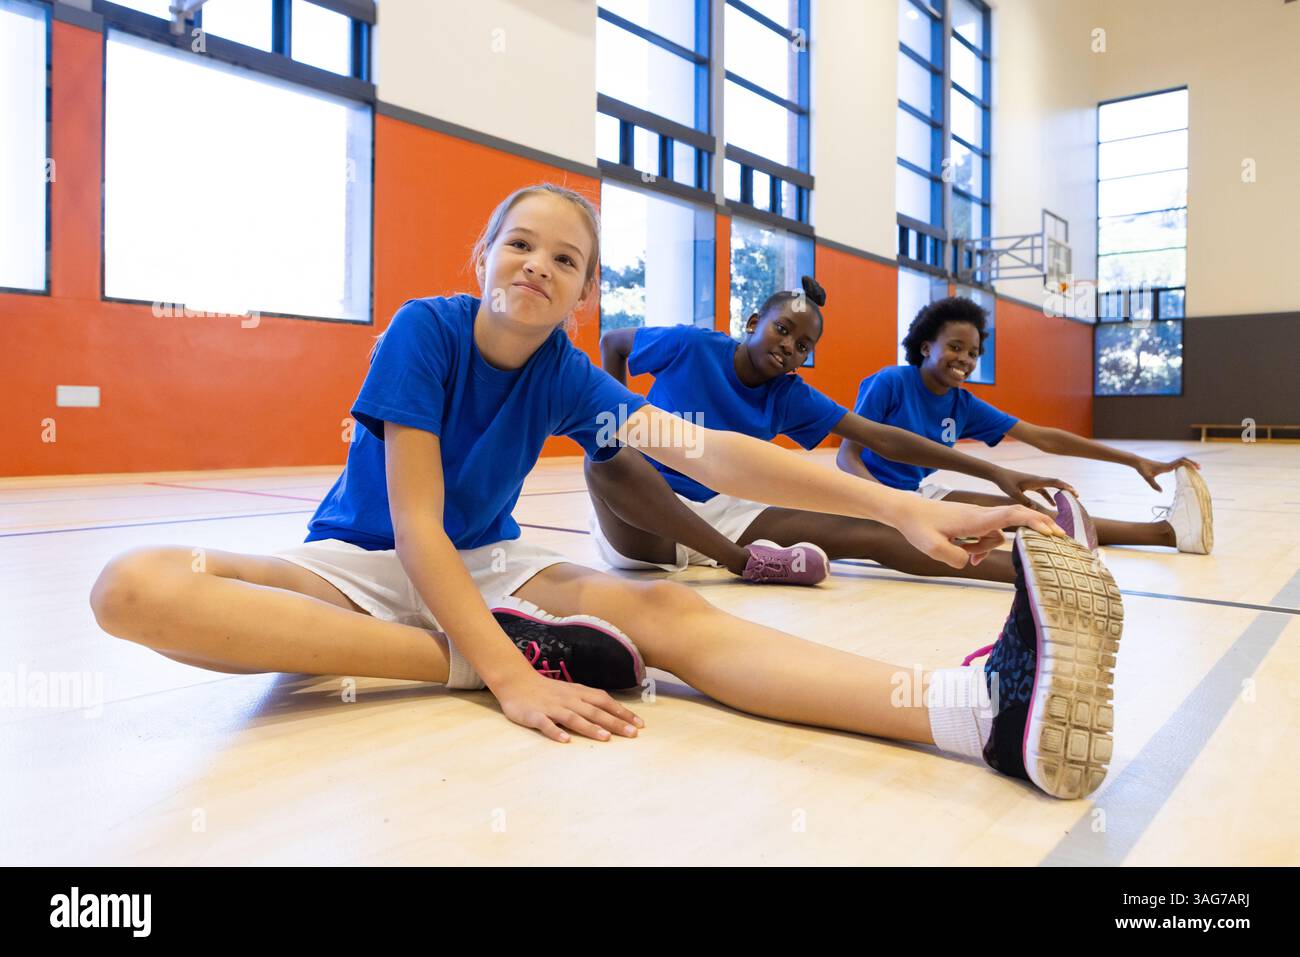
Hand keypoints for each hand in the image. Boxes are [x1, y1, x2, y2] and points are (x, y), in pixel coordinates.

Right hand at [491, 671, 642, 742]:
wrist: (516, 681)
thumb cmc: (547, 690)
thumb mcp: (571, 691)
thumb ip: (589, 701)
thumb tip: (613, 712)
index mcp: (579, 693)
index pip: (605, 702)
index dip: (622, 712)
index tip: (640, 724)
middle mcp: (568, 699)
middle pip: (594, 711)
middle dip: (615, 722)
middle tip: (632, 734)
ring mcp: (552, 708)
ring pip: (574, 717)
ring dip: (590, 727)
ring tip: (606, 738)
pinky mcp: (535, 715)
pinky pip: (546, 724)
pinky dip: (556, 732)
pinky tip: (565, 741)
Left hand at [895, 496, 1066, 568]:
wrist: (906, 511)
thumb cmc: (919, 527)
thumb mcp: (934, 549)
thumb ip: (957, 559)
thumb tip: (972, 563)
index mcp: (975, 519)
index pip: (1011, 515)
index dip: (1033, 521)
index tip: (1051, 530)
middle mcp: (980, 515)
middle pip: (1015, 519)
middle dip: (1036, 527)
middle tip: (1060, 537)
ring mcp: (977, 517)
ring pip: (995, 535)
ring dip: (987, 547)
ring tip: (968, 554)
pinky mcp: (971, 522)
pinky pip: (985, 535)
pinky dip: (981, 546)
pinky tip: (969, 554)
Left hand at [993, 468, 1077, 507]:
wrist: (999, 475)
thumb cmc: (1006, 482)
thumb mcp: (1014, 493)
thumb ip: (1024, 500)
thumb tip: (1035, 508)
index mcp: (1036, 480)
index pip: (1054, 482)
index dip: (1065, 487)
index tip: (1074, 492)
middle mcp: (1038, 480)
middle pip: (1056, 483)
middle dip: (1067, 489)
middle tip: (1077, 496)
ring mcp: (1036, 482)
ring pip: (1052, 486)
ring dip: (1061, 492)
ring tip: (1070, 499)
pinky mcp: (1032, 485)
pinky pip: (1044, 490)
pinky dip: (1050, 496)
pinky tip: (1053, 504)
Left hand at [1134, 456, 1199, 491]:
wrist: (1138, 462)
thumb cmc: (1143, 469)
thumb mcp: (1148, 478)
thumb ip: (1154, 485)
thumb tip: (1161, 492)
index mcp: (1166, 466)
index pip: (1180, 462)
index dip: (1188, 464)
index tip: (1195, 467)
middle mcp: (1168, 464)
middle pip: (1183, 460)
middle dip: (1191, 463)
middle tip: (1199, 468)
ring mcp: (1167, 464)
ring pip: (1180, 461)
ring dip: (1188, 463)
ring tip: (1196, 468)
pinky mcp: (1165, 466)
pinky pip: (1177, 464)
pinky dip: (1183, 465)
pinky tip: (1186, 470)